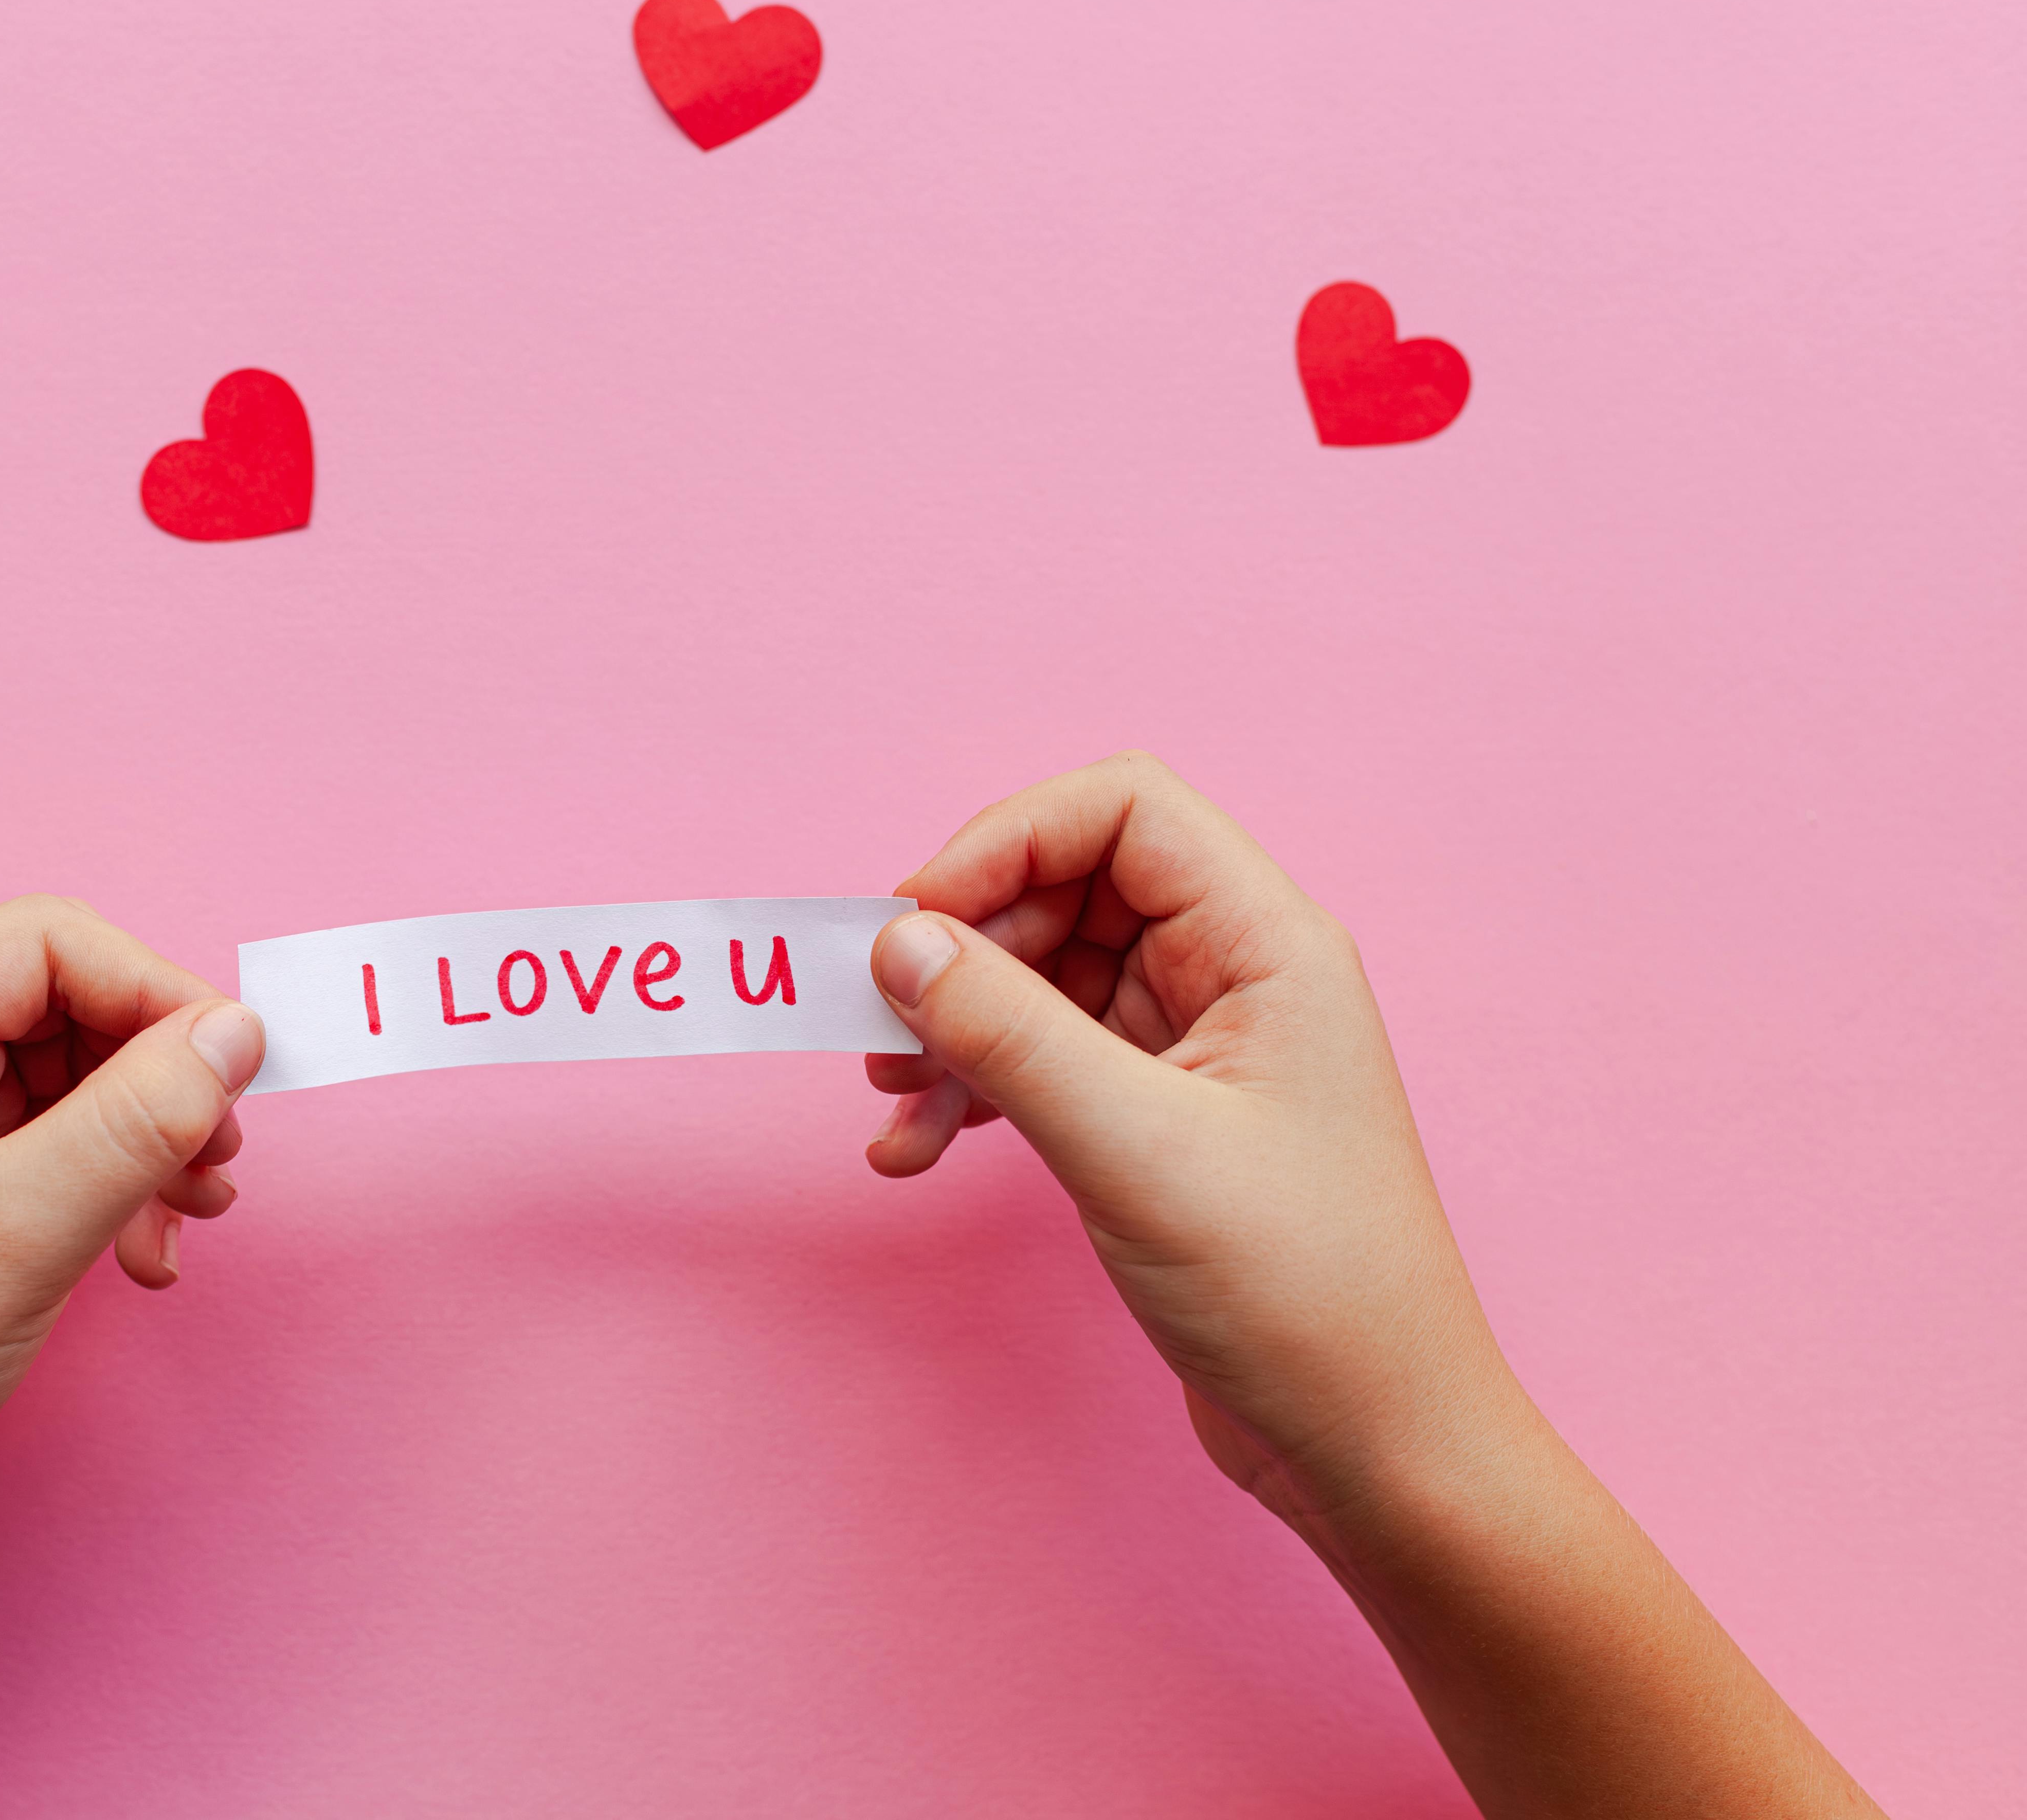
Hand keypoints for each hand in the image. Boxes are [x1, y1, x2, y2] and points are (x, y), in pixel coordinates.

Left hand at [0, 893, 262, 1597]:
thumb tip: (237, 1031)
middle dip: (158, 1077)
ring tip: (195, 1215)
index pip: (45, 946)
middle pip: (69, 1006)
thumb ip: (136, 1121)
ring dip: (151, 1140)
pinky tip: (147, 1260)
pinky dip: (121, 1192)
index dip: (152, 995)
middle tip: (218, 1162)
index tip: (232, 1074)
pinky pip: (61, 1152)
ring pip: (76, 1082)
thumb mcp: (15, 1235)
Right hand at [864, 751, 1498, 1524]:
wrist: (1374, 1447)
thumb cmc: (1301, 1294)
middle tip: (882, 1026)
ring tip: (894, 1102)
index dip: (1005, 842)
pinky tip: (918, 1150)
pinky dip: (976, 1090)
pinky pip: (1046, 1059)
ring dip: (956, 1027)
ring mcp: (1199, 1048)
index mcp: (1268, 944)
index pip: (1121, 810)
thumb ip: (1008, 1034)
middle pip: (1068, 886)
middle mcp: (1238, 975)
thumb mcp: (1135, 1149)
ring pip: (1044, 977)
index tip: (915, 924)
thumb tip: (899, 943)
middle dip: (964, 947)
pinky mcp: (1163, 1120)